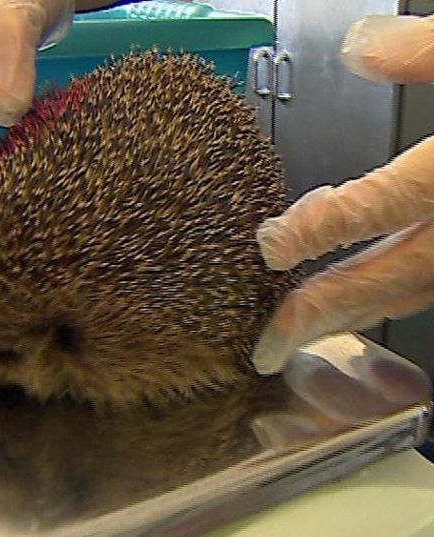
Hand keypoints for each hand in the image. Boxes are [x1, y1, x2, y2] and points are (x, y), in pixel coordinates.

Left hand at [252, 14, 433, 374]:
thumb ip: (429, 52)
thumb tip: (361, 47)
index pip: (380, 205)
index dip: (318, 229)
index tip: (268, 245)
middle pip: (391, 275)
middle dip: (324, 311)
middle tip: (267, 341)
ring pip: (417, 293)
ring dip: (358, 312)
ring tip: (305, 328)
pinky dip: (402, 295)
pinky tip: (374, 293)